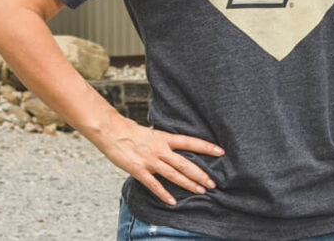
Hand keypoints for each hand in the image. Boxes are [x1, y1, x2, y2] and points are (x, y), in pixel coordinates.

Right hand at [87, 113, 223, 205]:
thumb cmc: (130, 131)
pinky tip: (173, 202)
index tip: (221, 151)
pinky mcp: (139, 170)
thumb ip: (164, 142)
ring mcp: (150, 161)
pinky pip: (154, 185)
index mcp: (164, 138)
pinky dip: (164, 194)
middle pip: (185, 163)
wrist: (112, 131)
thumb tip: (175, 147)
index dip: (206, 147)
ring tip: (201, 191)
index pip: (190, 142)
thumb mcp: (152, 133)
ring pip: (174, 175)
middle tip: (213, 183)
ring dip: (189, 184)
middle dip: (201, 174)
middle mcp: (160, 149)